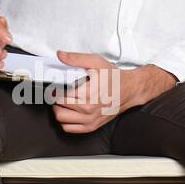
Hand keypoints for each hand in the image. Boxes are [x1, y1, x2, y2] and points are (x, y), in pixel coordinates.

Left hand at [52, 52, 176, 133]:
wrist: (129, 91)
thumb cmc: (114, 77)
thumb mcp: (96, 62)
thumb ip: (76, 59)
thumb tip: (60, 55)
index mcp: (89, 93)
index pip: (59, 95)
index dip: (54, 89)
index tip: (57, 85)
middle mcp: (89, 109)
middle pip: (58, 107)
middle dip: (56, 98)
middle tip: (60, 92)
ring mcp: (91, 120)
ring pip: (61, 119)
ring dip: (59, 110)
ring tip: (64, 101)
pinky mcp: (92, 126)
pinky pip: (69, 128)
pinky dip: (65, 121)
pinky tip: (70, 111)